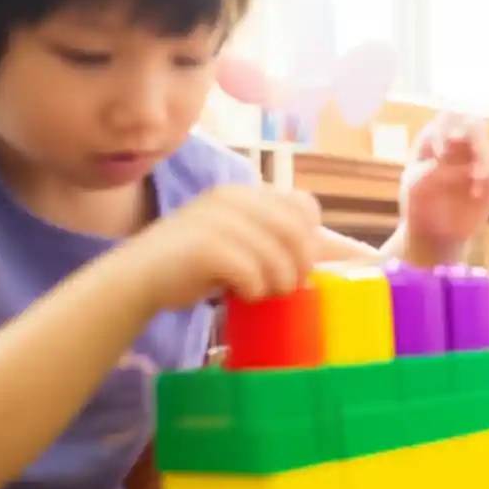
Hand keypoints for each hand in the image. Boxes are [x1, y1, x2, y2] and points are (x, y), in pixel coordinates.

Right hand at [117, 184, 326, 310]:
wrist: (137, 278)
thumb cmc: (194, 266)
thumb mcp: (239, 245)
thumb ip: (276, 243)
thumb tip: (351, 257)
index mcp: (244, 194)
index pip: (304, 206)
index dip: (311, 238)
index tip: (301, 266)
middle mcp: (233, 199)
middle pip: (298, 231)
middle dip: (300, 265)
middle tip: (286, 287)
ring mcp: (217, 219)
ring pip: (277, 254)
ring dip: (278, 282)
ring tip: (263, 293)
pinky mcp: (205, 245)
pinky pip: (251, 271)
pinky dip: (254, 288)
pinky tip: (242, 295)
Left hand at [398, 112, 488, 263]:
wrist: (432, 235)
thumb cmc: (418, 204)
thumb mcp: (415, 185)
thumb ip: (431, 169)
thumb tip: (453, 163)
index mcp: (439, 138)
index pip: (450, 116)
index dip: (449, 127)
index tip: (441, 153)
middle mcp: (461, 147)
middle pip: (478, 126)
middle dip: (477, 139)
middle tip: (473, 154)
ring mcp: (478, 164)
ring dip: (486, 162)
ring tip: (477, 180)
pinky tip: (477, 196)